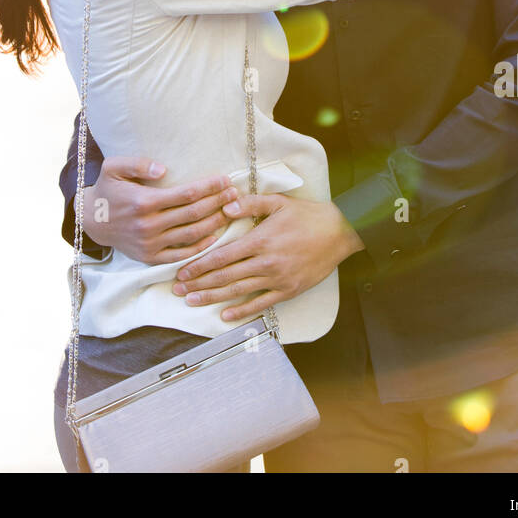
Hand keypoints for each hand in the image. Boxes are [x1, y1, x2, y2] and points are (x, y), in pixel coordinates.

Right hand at [81, 156, 237, 263]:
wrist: (91, 220)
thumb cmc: (107, 189)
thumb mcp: (113, 167)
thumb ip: (138, 164)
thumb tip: (164, 169)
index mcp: (144, 201)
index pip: (186, 194)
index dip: (208, 187)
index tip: (225, 180)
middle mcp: (149, 225)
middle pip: (193, 213)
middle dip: (218, 202)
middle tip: (235, 193)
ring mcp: (150, 243)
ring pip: (191, 234)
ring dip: (215, 223)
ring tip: (230, 211)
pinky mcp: (150, 257)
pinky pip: (181, 254)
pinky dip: (200, 246)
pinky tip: (214, 236)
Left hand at [171, 195, 363, 320]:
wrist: (339, 232)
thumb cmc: (307, 215)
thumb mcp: (278, 202)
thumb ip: (251, 204)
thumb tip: (226, 206)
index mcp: (260, 239)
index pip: (222, 256)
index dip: (200, 265)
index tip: (182, 271)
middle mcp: (265, 262)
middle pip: (225, 276)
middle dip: (199, 284)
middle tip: (178, 290)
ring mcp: (277, 279)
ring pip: (238, 291)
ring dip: (213, 298)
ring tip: (193, 302)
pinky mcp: (288, 290)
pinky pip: (261, 304)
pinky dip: (242, 311)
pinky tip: (225, 316)